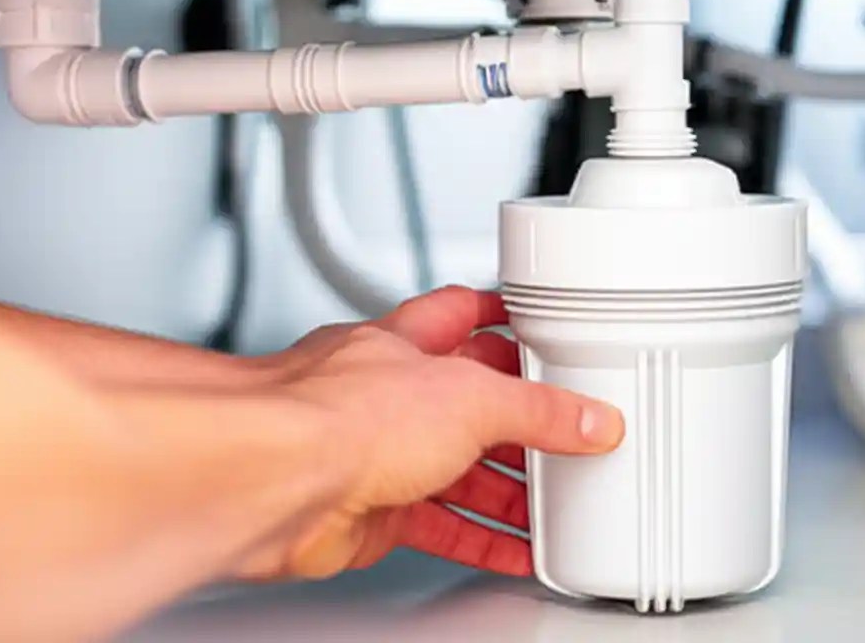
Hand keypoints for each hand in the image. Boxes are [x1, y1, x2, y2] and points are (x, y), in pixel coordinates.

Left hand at [235, 286, 623, 580]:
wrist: (275, 482)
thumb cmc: (336, 414)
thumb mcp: (470, 399)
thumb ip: (537, 412)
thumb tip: (589, 419)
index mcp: (408, 343)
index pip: (462, 314)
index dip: (502, 318)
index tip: (538, 328)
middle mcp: (389, 394)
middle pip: (469, 406)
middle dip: (518, 426)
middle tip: (564, 437)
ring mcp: (378, 454)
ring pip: (456, 472)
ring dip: (504, 491)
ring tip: (551, 504)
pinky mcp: (372, 512)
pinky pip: (440, 527)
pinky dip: (479, 540)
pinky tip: (511, 550)